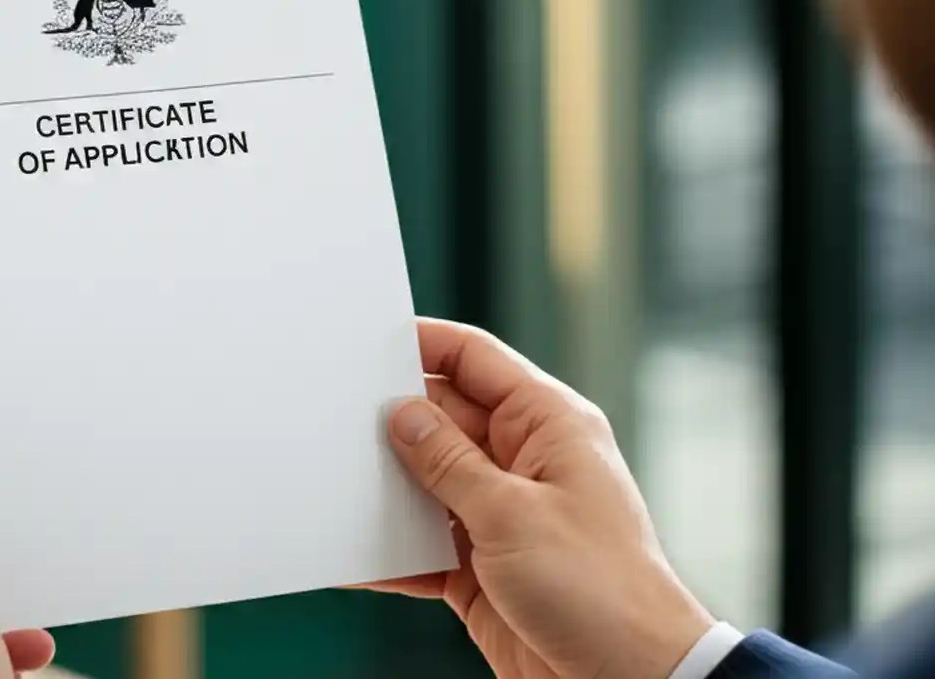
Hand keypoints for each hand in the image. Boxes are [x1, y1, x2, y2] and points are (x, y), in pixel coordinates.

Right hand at [365, 319, 712, 678]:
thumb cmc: (599, 590)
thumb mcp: (512, 514)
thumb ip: (449, 462)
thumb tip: (402, 414)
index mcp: (548, 425)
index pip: (476, 360)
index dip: (423, 345)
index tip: (368, 345)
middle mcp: (524, 461)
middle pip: (444, 419)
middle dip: (394, 422)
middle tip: (336, 423)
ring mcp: (502, 514)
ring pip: (428, 481)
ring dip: (388, 488)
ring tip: (335, 485)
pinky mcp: (482, 565)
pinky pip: (425, 543)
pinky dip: (393, 550)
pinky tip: (356, 555)